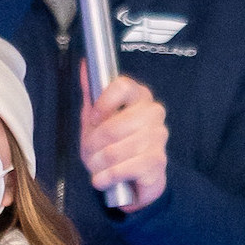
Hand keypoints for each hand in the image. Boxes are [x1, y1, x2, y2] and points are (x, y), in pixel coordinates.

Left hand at [79, 76, 168, 209]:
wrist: (131, 180)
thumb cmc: (113, 145)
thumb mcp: (96, 118)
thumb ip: (92, 91)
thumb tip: (85, 64)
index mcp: (139, 96)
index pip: (123, 85)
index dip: (103, 103)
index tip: (93, 119)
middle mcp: (153, 112)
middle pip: (116, 124)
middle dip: (95, 143)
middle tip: (89, 152)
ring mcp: (159, 137)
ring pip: (117, 149)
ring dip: (99, 163)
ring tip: (96, 168)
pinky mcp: (158, 160)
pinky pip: (126, 167)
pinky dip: (108, 176)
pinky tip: (103, 179)